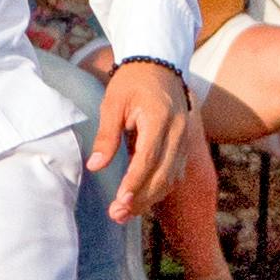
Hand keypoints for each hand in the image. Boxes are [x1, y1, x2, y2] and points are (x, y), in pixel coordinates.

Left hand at [92, 58, 193, 222]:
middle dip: (141, 198)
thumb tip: (95, 166)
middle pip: (163, 174)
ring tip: (124, 213)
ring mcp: (185, 139)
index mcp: (160, 118)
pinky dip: (158, 189)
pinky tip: (140, 199)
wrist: (159, 64)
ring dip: (149, 198)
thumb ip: (106, 135)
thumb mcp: (113, 103)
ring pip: (171, 178)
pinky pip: (175, 173)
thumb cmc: (132, 82)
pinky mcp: (185, 145)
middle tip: (116, 214)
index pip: (149, 158)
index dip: (135, 182)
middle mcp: (178, 131)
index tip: (120, 201)